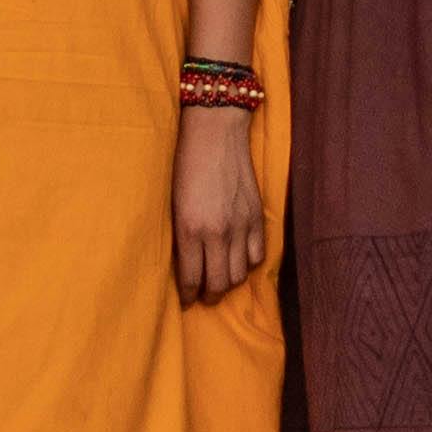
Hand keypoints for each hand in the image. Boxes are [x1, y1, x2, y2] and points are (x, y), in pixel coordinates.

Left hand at [172, 101, 266, 306]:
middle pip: (219, 284)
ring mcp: (241, 226)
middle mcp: (218, 233)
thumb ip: (182, 235)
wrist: (216, 131)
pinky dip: (249, 263)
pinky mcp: (257, 216)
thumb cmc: (186, 163)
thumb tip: (186, 262)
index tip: (186, 300)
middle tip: (204, 295)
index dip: (188, 296)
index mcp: (190, 229)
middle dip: (210, 295)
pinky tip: (240, 259)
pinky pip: (258, 255)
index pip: (191, 279)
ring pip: (240, 274)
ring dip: (230, 282)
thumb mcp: (173, 202)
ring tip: (221, 279)